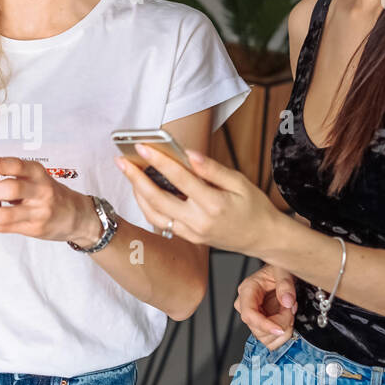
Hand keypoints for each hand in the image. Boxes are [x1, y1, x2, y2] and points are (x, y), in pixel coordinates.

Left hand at [0, 156, 101, 243]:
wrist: (78, 217)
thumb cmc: (50, 194)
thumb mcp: (37, 180)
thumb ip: (14, 179)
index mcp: (38, 173)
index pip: (16, 165)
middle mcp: (40, 191)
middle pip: (11, 189)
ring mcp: (39, 211)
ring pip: (7, 214)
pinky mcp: (35, 228)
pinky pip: (7, 228)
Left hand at [117, 145, 278, 256]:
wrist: (263, 238)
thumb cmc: (253, 207)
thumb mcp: (239, 182)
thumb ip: (212, 169)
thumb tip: (189, 154)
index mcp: (213, 204)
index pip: (180, 179)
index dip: (159, 161)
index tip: (142, 147)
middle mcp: (198, 221)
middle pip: (158, 199)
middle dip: (136, 178)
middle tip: (121, 160)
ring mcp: (191, 233)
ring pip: (154, 214)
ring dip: (137, 193)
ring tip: (129, 173)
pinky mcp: (188, 238)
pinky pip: (161, 222)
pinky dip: (148, 206)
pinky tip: (143, 191)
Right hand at [235, 264, 297, 350]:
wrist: (282, 274)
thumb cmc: (278, 270)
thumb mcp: (283, 270)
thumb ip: (285, 284)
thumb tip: (286, 301)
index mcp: (248, 290)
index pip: (249, 314)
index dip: (264, 325)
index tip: (280, 329)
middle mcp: (248, 305)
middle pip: (258, 329)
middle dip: (280, 323)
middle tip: (290, 309)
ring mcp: (255, 317)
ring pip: (265, 338)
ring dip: (283, 329)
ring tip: (289, 312)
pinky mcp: (262, 325)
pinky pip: (270, 341)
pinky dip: (283, 335)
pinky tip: (286, 320)